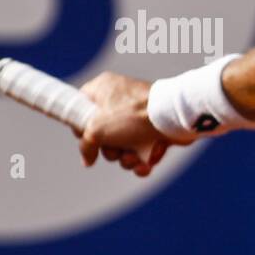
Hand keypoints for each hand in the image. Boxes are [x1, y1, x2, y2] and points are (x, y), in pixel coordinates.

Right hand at [70, 71, 184, 176]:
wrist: (173, 118)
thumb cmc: (132, 115)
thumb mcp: (97, 129)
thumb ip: (85, 145)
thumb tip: (87, 160)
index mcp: (103, 89)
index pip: (81, 105)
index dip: (81, 124)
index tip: (85, 136)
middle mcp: (119, 101)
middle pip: (102, 134)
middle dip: (110, 150)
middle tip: (116, 150)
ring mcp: (138, 116)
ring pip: (123, 146)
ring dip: (127, 159)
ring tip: (135, 158)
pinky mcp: (154, 130)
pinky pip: (141, 151)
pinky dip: (143, 161)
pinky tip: (146, 164)